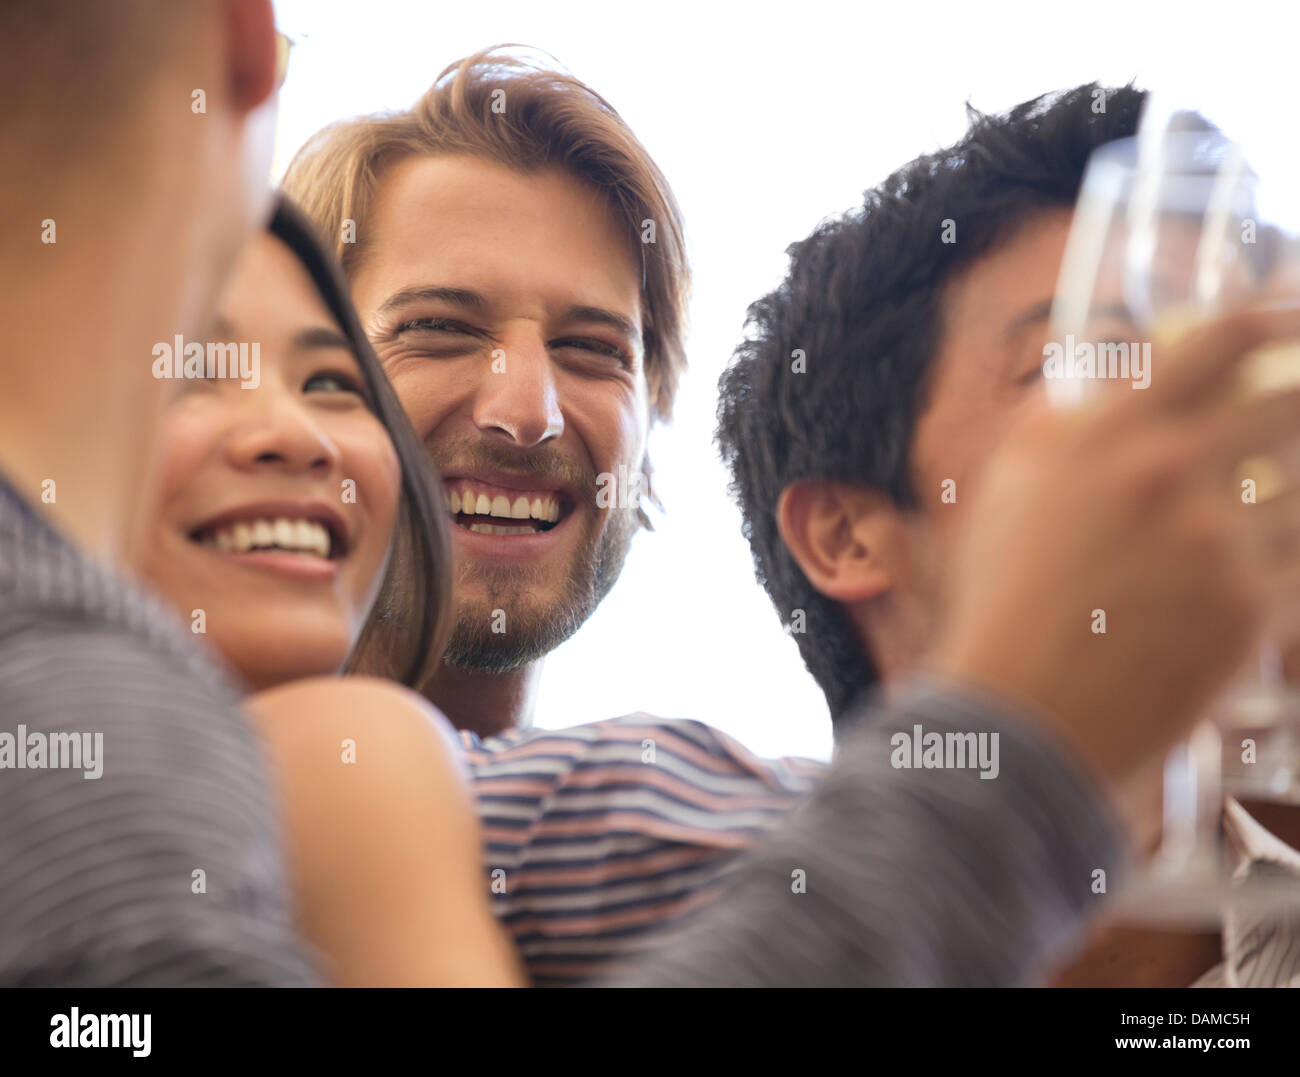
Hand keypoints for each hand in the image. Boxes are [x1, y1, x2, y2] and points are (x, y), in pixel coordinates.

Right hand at [933, 304, 1299, 793]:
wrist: (1019, 710)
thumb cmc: (1003, 601)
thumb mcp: (1007, 489)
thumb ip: (1058, 425)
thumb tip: (1102, 387)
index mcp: (1106, 433)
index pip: (1216, 343)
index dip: (1272, 317)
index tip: (1292, 319)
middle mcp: (1168, 471)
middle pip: (1288, 403)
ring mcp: (1217, 540)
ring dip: (1296, 495)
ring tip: (1274, 511)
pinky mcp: (1250, 607)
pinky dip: (1293, 563)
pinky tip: (1276, 570)